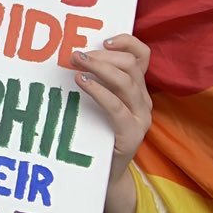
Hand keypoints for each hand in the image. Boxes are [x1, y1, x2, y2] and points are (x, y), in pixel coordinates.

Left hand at [72, 33, 151, 183]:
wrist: (104, 173)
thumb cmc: (95, 131)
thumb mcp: (97, 100)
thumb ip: (94, 78)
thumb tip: (69, 53)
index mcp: (137, 87)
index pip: (142, 55)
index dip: (126, 42)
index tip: (103, 39)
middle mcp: (143, 99)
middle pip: (131, 65)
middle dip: (102, 55)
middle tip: (75, 54)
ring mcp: (140, 116)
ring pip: (126, 81)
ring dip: (99, 67)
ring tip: (75, 62)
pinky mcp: (131, 133)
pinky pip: (116, 106)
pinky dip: (98, 90)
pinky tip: (81, 81)